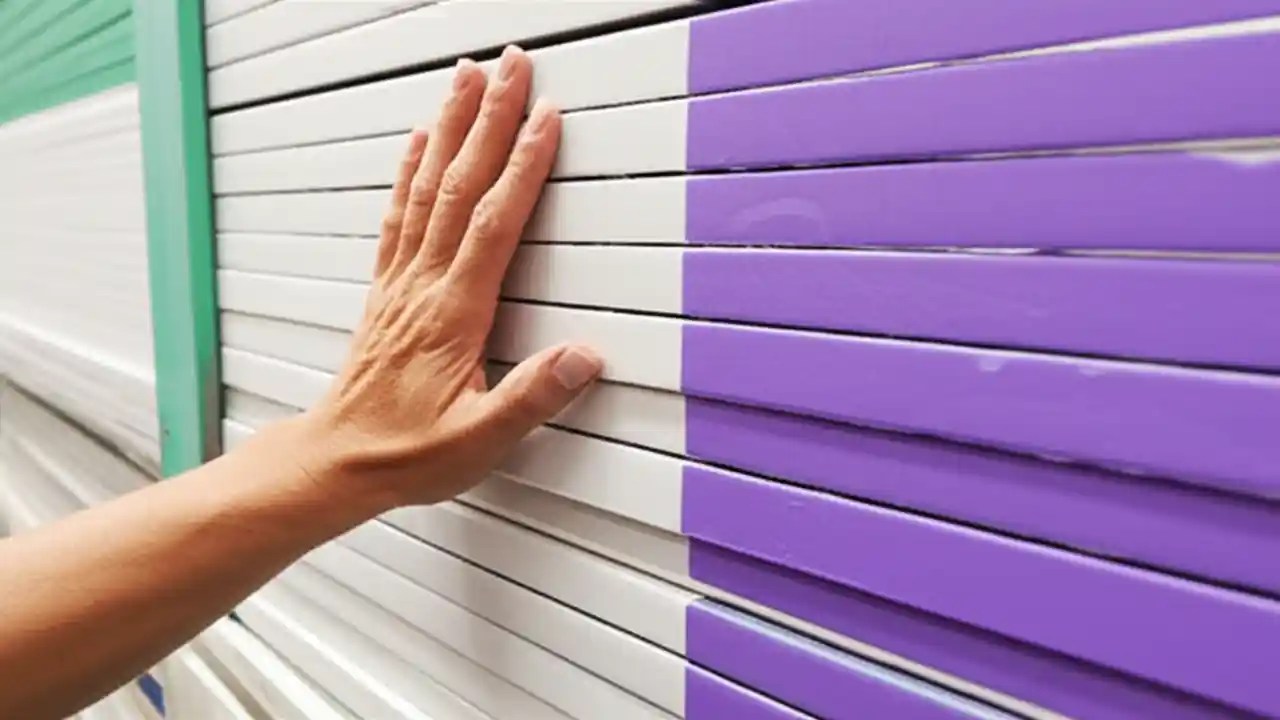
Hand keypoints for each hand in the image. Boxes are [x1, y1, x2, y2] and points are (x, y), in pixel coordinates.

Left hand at [295, 46, 601, 507]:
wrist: (338, 460)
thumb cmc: (406, 454)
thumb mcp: (478, 441)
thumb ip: (531, 397)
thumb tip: (584, 357)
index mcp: (453, 314)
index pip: (493, 223)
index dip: (522, 166)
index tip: (545, 119)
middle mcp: (423, 286)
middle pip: (459, 185)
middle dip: (488, 120)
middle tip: (512, 68)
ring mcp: (401, 283)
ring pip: (427, 187)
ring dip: (449, 128)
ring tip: (466, 80)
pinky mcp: (388, 291)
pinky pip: (399, 214)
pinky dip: (411, 170)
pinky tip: (418, 143)